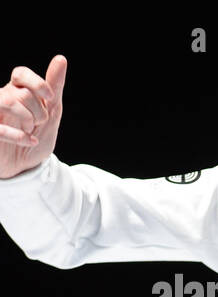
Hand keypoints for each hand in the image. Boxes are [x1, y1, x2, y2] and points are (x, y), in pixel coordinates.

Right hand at [0, 55, 66, 179]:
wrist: (25, 166)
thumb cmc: (35, 136)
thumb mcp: (51, 112)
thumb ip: (54, 86)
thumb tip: (61, 59)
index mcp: (16, 91)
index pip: (21, 73)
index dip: (37, 82)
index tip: (50, 97)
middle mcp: (2, 98)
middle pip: (21, 92)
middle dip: (38, 110)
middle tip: (39, 123)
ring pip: (7, 101)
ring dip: (27, 117)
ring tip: (31, 129)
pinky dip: (18, 135)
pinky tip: (30, 141)